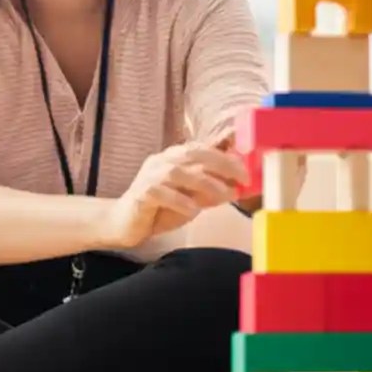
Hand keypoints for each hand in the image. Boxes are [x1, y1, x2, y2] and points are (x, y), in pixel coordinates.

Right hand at [100, 138, 247, 248]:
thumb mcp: (190, 198)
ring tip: (224, 195)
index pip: (203, 148)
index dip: (226, 154)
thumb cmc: (159, 209)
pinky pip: (161, 193)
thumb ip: (209, 190)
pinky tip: (193, 211)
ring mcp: (149, 176)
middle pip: (193, 153)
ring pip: (178, 171)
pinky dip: (180, 200)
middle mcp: (162, 161)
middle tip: (241, 178)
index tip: (247, 166)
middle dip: (221, 163)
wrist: (123, 223)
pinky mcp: (140, 194)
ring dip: (205, 183)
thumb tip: (235, 187)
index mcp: (174, 158)